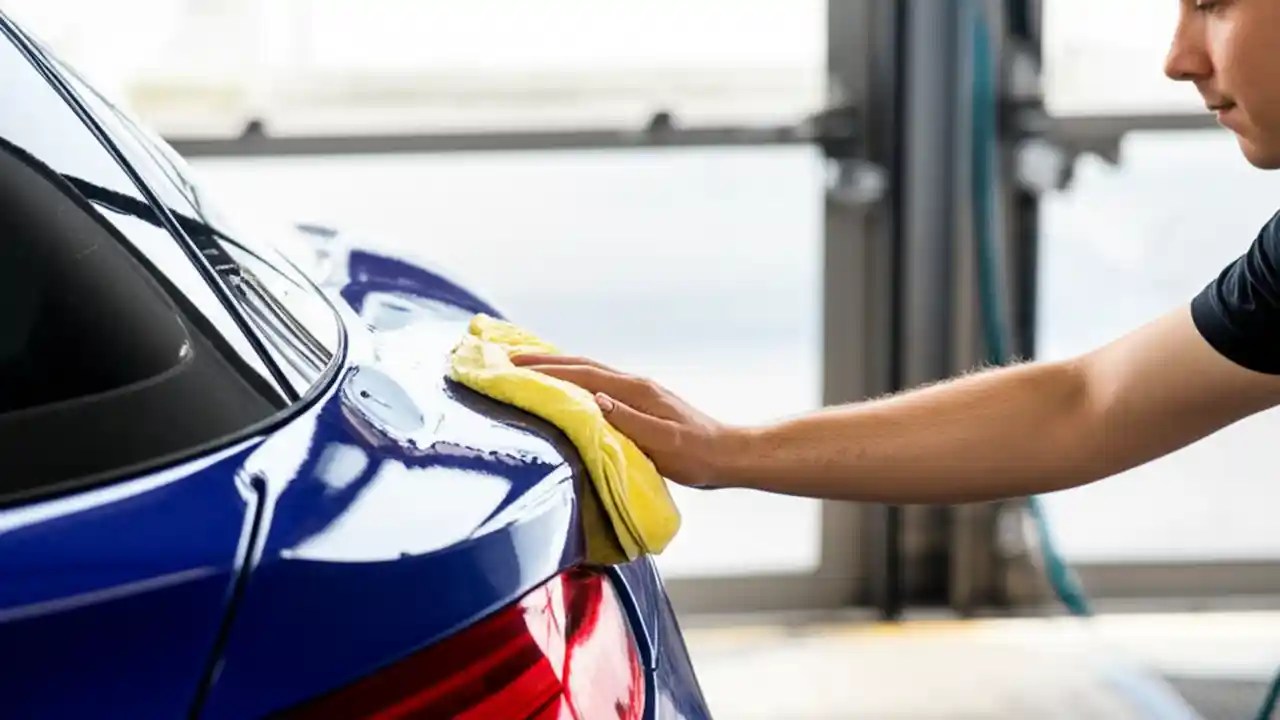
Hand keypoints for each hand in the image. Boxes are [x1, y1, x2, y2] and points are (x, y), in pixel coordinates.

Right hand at [511, 353, 731, 487]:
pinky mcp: (639, 402)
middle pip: (581, 365)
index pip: (583, 375)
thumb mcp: (663, 442)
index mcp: (636, 391)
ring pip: (588, 371)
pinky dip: (573, 378)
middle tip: (507, 359)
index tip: (514, 366)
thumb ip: (628, 420)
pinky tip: (565, 385)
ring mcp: (637, 391)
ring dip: (556, 366)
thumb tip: (594, 398)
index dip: (548, 370)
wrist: (727, 454)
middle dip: (544, 361)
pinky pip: (596, 382)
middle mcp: (634, 384)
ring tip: (526, 365)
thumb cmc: (696, 455)